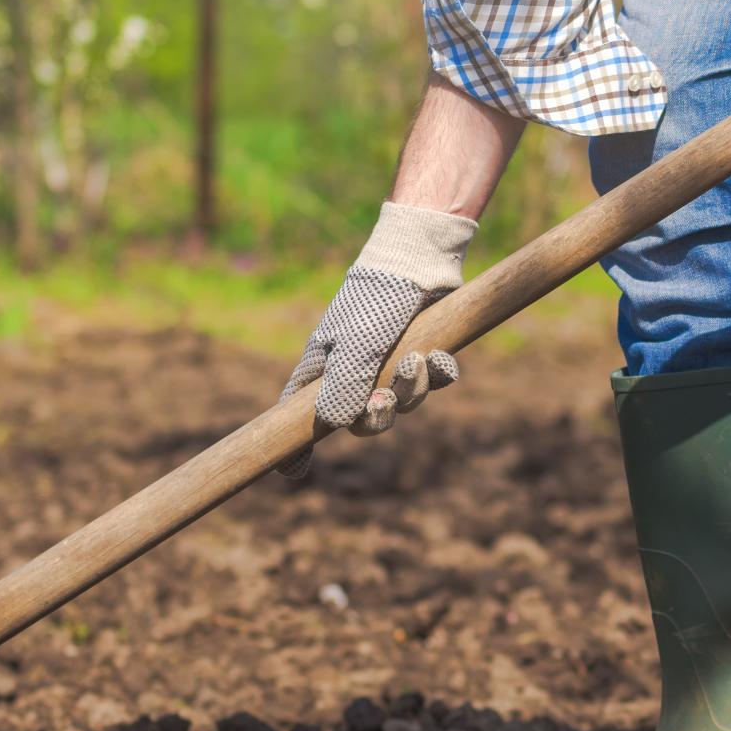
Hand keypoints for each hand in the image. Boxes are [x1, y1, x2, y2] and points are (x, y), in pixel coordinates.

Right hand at [276, 203, 474, 477]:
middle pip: (360, 420)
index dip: (295, 444)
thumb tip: (334, 427)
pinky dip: (439, 373)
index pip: (298, 415)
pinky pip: (432, 382)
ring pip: (402, 403)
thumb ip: (345, 387)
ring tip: (417, 362)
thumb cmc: (376, 300)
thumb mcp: (357, 346)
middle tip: (386, 400)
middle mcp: (353, 369)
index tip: (290, 472)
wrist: (418, 258)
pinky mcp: (422, 350)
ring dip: (413, 390)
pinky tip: (441, 357)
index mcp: (324, 367)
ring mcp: (389, 361)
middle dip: (377, 417)